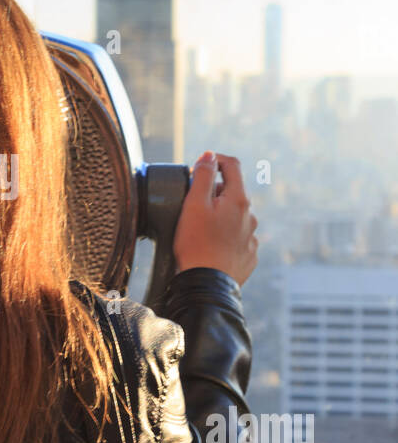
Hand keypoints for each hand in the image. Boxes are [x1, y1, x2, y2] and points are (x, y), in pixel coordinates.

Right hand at [173, 152, 257, 285]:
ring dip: (219, 216)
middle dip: (214, 191)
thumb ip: (202, 176)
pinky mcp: (248, 255)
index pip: (232, 165)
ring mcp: (251, 237)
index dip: (215, 160)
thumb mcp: (194, 204)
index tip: (198, 167)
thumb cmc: (197, 244)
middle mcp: (250, 216)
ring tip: (199, 230)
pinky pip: (237, 238)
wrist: (207, 286)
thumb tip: (209, 156)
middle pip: (233, 192)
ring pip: (235, 216)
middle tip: (191, 203)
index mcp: (238, 200)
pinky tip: (210, 246)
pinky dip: (224, 236)